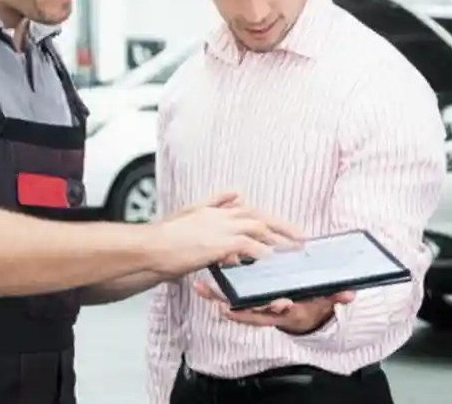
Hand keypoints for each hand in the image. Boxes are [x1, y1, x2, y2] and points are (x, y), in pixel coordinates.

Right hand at [146, 193, 302, 277]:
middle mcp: (220, 215)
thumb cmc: (165, 238)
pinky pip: (246, 246)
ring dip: (277, 238)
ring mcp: (219, 228)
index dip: (267, 217)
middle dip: (281, 225)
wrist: (151, 247)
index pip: (248, 209)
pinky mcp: (218, 243)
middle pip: (258, 215)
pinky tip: (270, 258)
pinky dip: (260, 251)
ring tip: (293, 248)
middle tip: (300, 235)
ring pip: (257, 228)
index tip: (282, 225)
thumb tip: (235, 193)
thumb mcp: (189, 214)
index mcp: (213, 210)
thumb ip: (212, 203)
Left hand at [194, 280, 354, 334]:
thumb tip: (350, 294)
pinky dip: (214, 293)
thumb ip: (336, 296)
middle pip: (254, 312)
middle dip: (242, 308)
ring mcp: (254, 309)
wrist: (301, 314)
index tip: (281, 302)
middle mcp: (268, 312)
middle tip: (228, 305)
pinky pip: (227, 300)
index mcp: (287, 310)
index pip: (283, 311)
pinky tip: (200, 285)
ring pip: (235, 306)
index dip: (281, 307)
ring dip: (218, 298)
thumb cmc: (309, 303)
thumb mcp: (324, 300)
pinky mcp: (244, 303)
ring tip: (202, 289)